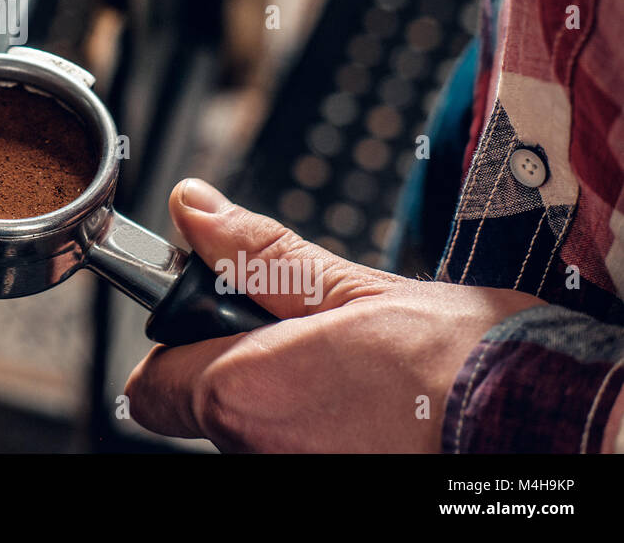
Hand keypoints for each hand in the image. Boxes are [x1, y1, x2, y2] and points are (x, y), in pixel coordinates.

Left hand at [124, 179, 544, 450]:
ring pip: (259, 434)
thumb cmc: (462, 362)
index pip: (152, 385)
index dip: (174, 344)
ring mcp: (298, 483)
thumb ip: (257, 253)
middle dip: (241, 364)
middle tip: (304, 334)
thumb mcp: (349, 285)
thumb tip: (194, 211)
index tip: (209, 316)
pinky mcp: (340, 495)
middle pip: (210, 406)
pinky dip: (324, 433)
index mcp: (245, 393)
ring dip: (288, 400)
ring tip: (354, 373)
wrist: (554, 426)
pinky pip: (302, 456)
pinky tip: (374, 410)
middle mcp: (260, 455)